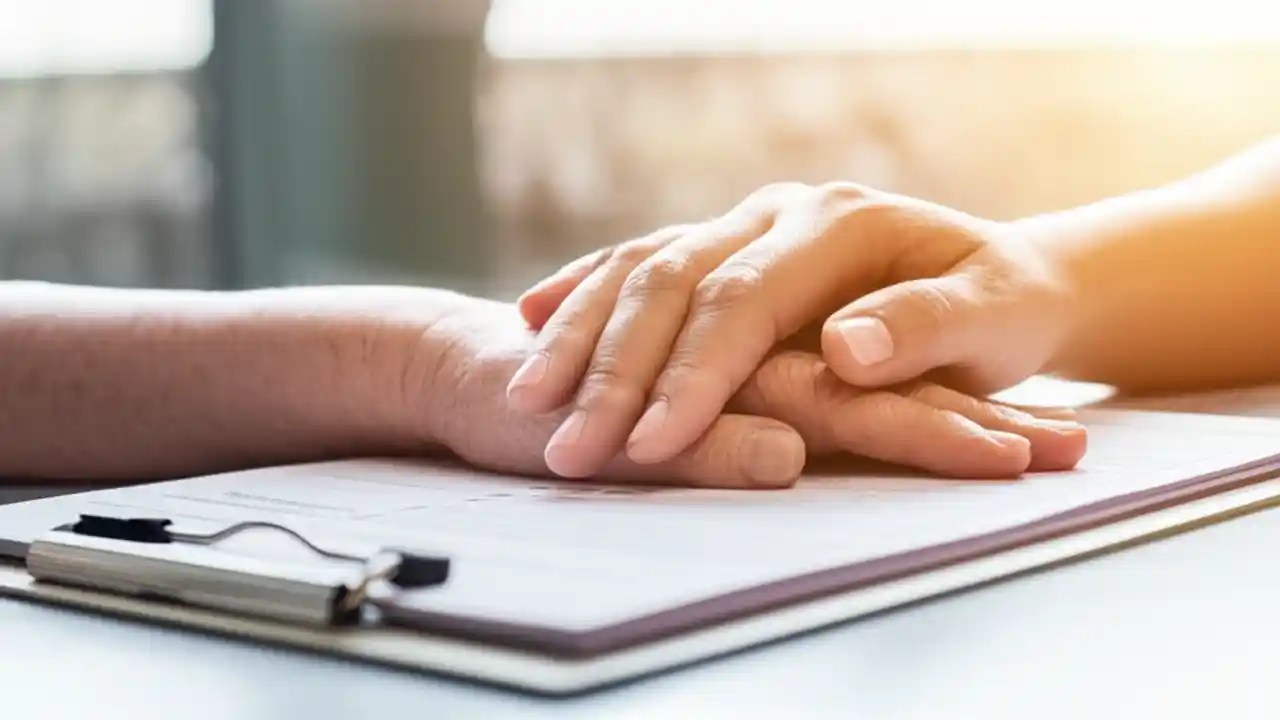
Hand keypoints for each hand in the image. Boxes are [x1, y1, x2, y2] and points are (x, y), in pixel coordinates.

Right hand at [507, 182, 1076, 476]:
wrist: (1010, 274)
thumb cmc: (1007, 305)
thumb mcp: (998, 316)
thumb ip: (927, 330)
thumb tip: (846, 351)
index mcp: (840, 222)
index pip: (744, 299)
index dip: (695, 373)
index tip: (650, 441)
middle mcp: (778, 213)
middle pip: (672, 283)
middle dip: (615, 370)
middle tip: (565, 448)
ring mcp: (741, 225)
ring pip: (637, 270)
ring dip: (578, 337)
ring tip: (524, 401)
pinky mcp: (718, 247)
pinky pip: (632, 262)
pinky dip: (582, 295)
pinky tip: (529, 320)